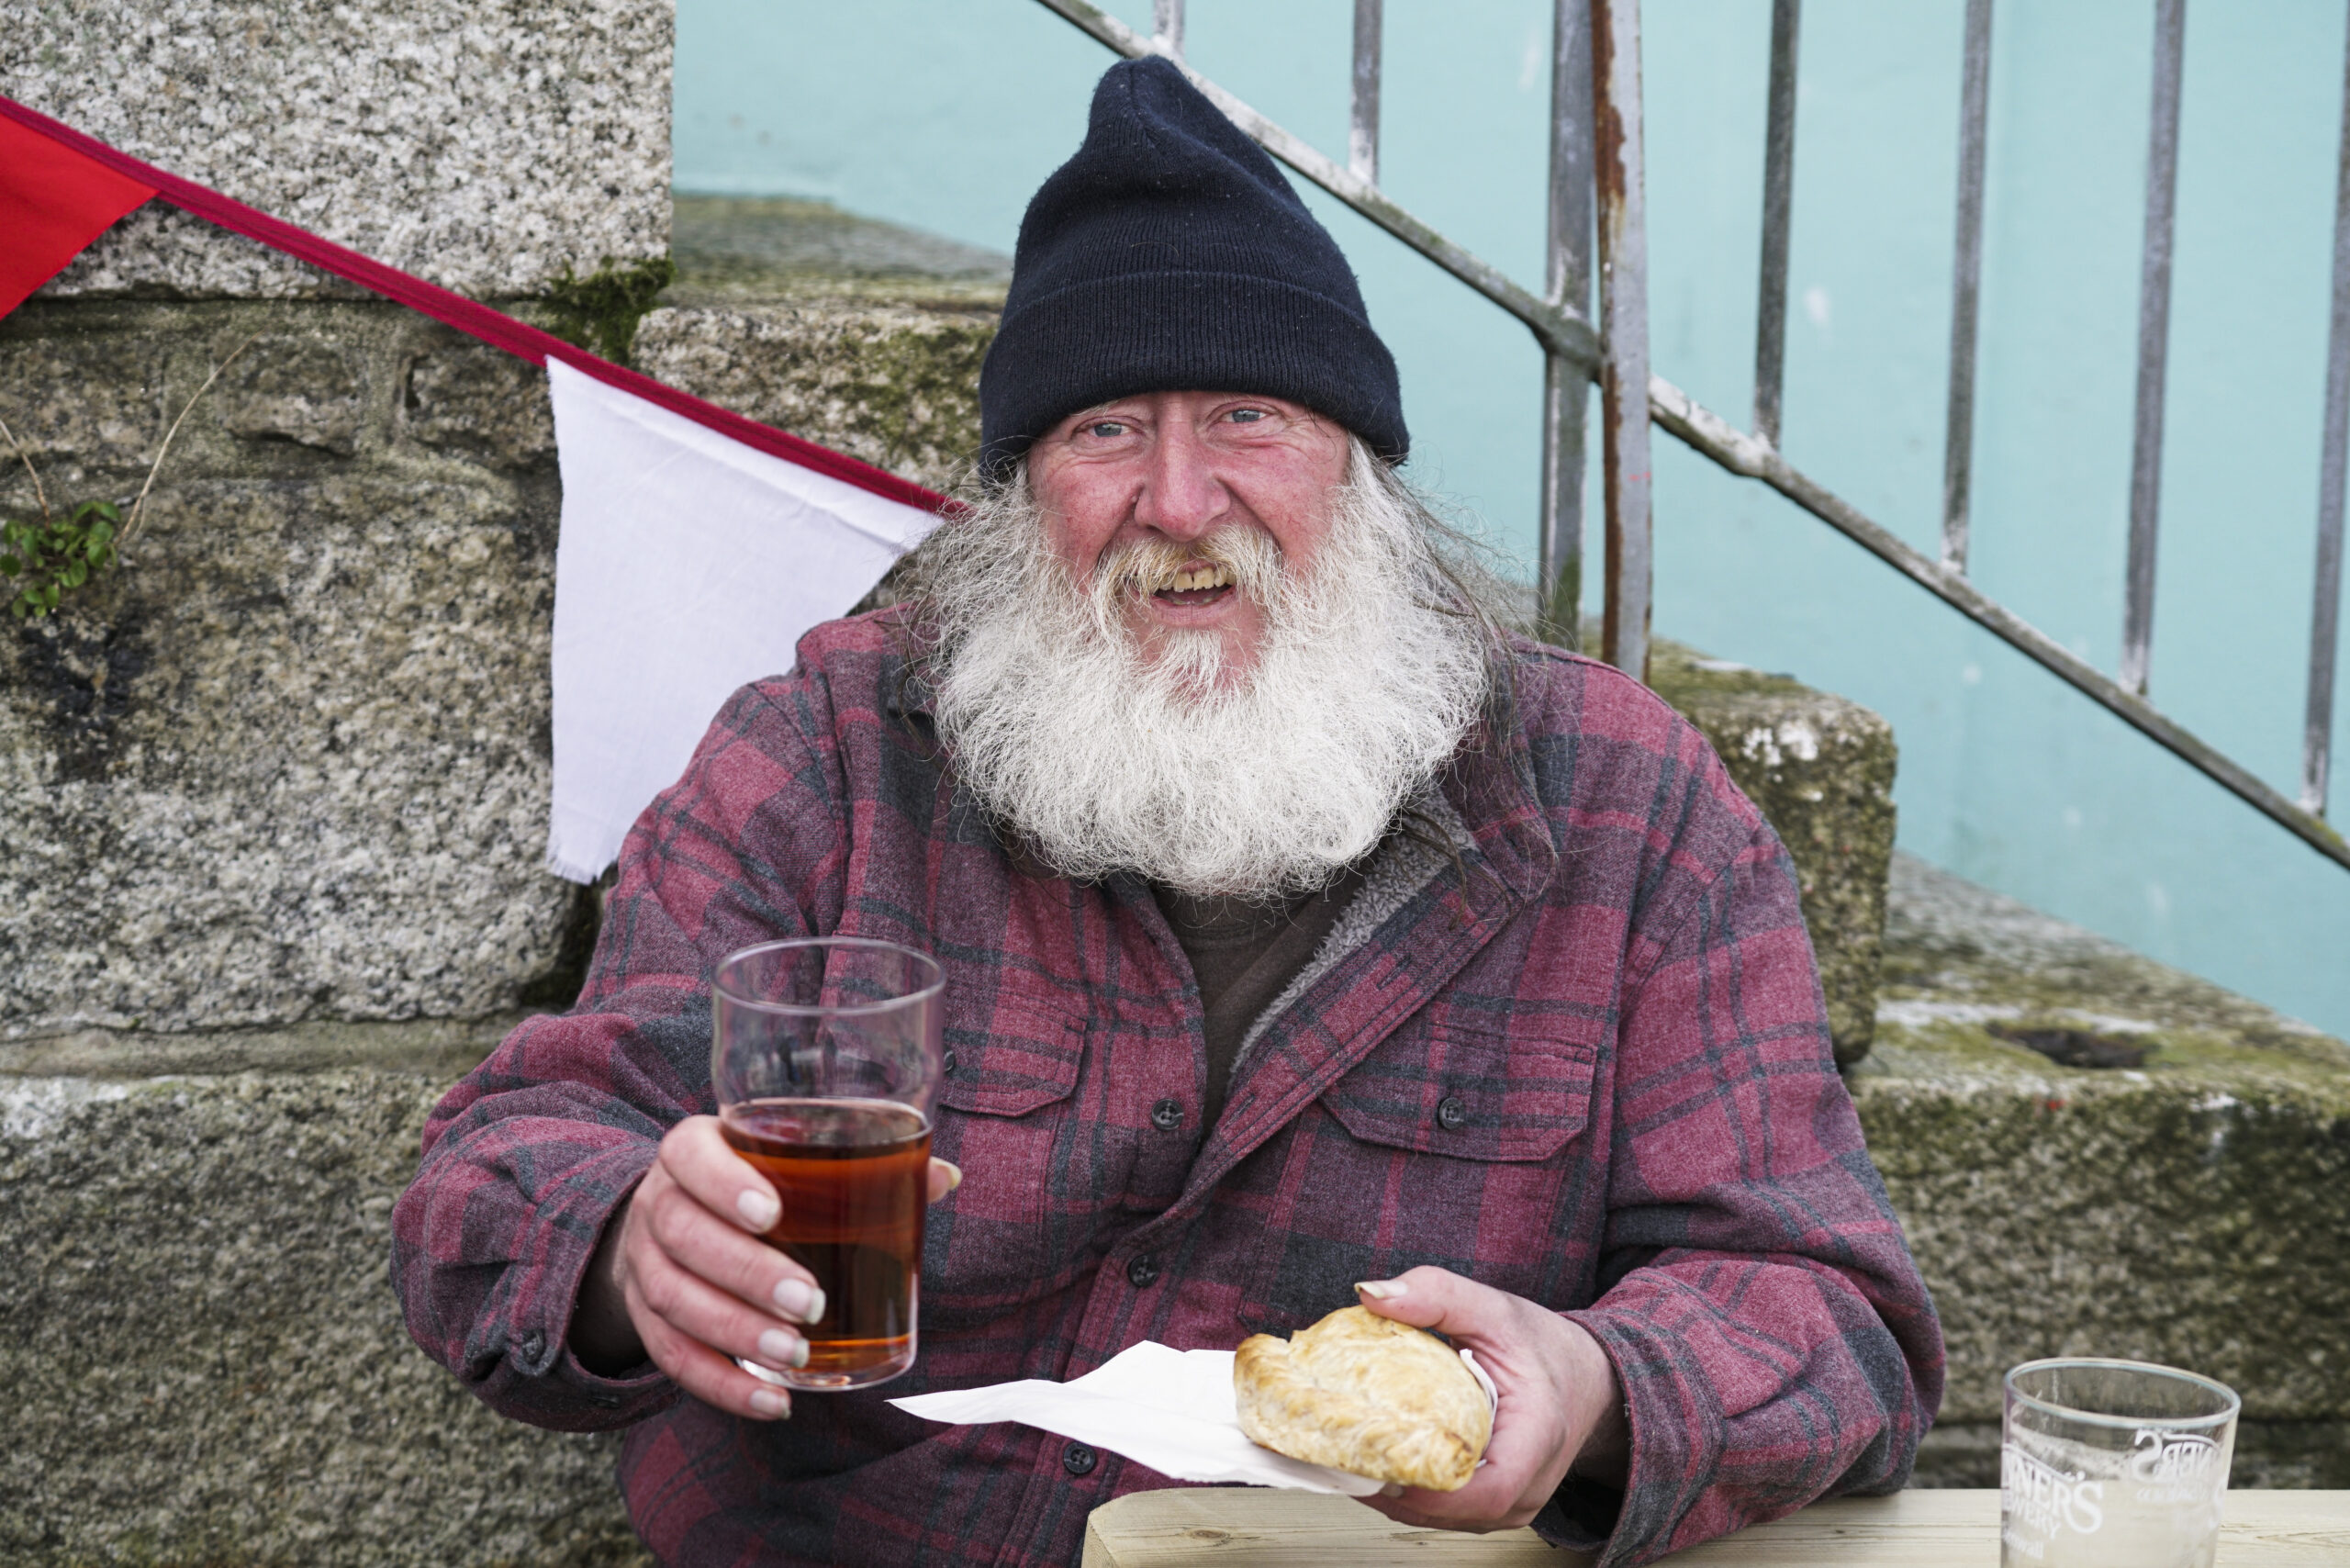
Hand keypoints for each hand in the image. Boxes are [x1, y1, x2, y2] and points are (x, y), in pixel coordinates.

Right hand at [568, 1114, 962, 1418]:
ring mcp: (644, 1262)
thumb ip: (860, 1164)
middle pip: (685, 1236)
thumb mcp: (786, 1158)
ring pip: (673, 1299)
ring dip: (733, 1332)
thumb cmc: (753, 1181)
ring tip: (793, 1353)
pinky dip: (720, 1384)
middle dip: (747, 1272)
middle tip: (808, 1301)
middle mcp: (658, 1203)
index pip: (690, 1156)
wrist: (674, 1216)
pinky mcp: (645, 1318)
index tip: (773, 1213)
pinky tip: (771, 1400)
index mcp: (692, 1150)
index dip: (724, 1184)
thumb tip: (946, 1177)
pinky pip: (671, 1356)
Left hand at [1351, 1266, 1626, 1532]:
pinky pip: (1445, 1510)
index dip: (1426, 1491)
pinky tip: (1371, 1463)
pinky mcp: (1494, 1506)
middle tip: (1334, 1451)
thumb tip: (1371, 1293)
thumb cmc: (1542, 1346)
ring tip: (1342, 1456)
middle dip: (1390, 1487)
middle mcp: (1528, 1486)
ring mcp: (1512, 1504)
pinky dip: (1407, 1490)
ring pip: (1442, 1518)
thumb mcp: (1493, 1308)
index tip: (1374, 1463)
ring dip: (1392, 1492)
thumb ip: (1437, 1295)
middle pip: (1452, 1511)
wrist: (1585, 1377)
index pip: (1486, 1491)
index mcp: (1536, 1439)